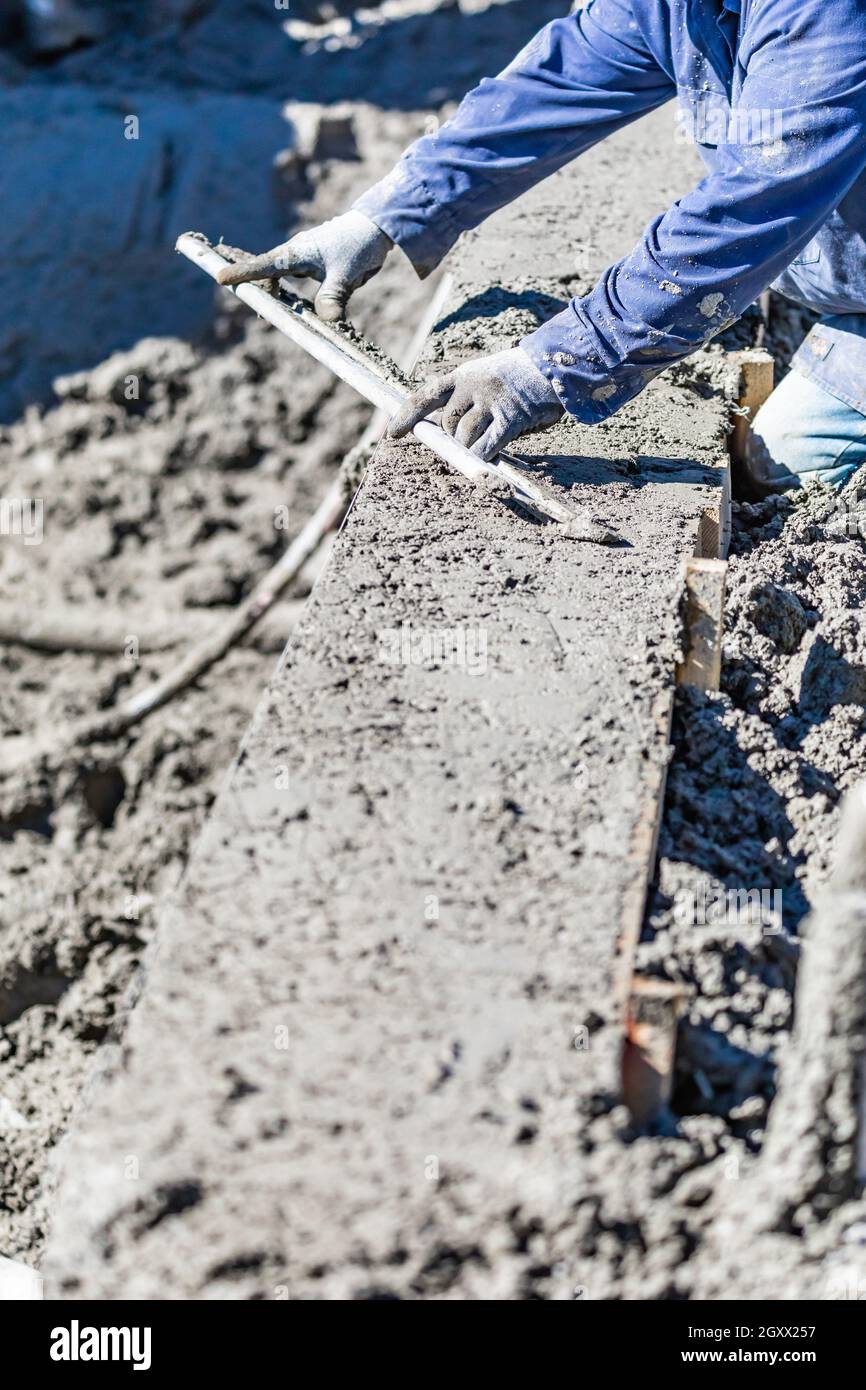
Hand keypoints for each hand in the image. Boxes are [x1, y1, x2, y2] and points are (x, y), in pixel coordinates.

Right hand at [216, 210, 391, 321]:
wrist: (377, 228)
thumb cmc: (359, 245)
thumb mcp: (347, 274)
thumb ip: (334, 296)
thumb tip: (328, 320)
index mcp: (297, 253)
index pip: (264, 266)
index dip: (242, 274)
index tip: (219, 278)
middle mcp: (295, 255)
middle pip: (265, 273)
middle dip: (250, 284)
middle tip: (236, 295)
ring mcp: (304, 259)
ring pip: (278, 278)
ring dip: (269, 292)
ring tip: (264, 310)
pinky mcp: (313, 265)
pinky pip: (293, 280)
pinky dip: (287, 293)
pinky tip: (288, 306)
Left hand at [388, 347, 562, 460]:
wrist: (554, 366)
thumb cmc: (517, 380)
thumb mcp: (483, 380)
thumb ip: (464, 402)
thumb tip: (443, 432)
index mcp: (462, 375)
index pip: (425, 396)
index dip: (407, 416)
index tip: (392, 434)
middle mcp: (473, 386)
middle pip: (448, 424)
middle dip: (452, 439)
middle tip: (468, 442)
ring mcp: (492, 401)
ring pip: (465, 437)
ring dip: (469, 449)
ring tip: (485, 445)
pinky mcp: (511, 417)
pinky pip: (488, 445)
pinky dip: (483, 456)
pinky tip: (485, 459)